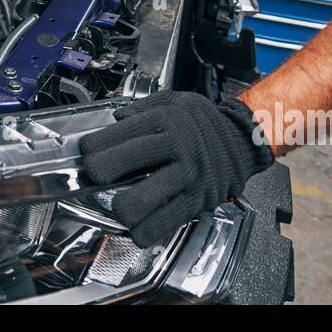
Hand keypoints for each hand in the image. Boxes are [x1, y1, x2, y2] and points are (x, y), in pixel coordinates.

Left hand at [80, 91, 272, 246]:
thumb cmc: (204, 122)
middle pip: (125, 162)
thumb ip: (141, 108)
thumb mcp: (175, 100)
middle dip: (100, 173)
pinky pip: (165, 223)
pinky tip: (137, 228)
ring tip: (119, 204)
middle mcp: (178, 146)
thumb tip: (112, 119)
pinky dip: (145, 231)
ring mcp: (188, 175)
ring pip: (142, 198)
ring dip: (121, 206)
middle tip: (96, 177)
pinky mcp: (198, 200)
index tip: (87, 153)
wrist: (244, 139)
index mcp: (167, 119)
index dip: (94, 146)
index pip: (119, 133)